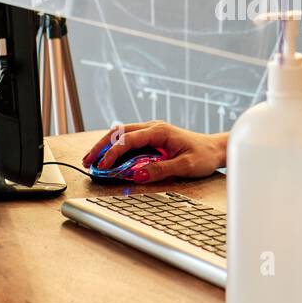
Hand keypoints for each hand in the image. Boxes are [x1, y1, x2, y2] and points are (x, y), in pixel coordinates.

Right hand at [82, 121, 224, 181]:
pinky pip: (129, 140)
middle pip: (119, 133)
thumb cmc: (203, 156)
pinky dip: (116, 148)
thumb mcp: (184, 166)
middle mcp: (153, 128)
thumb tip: (138, 175)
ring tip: (92, 160)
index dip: (113, 153)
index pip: (129, 140)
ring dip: (106, 146)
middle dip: (101, 146)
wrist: (215, 149)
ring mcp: (151, 131)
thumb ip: (161, 170)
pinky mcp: (152, 138)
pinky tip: (108, 159)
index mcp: (160, 131)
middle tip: (87, 161)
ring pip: (121, 134)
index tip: (103, 166)